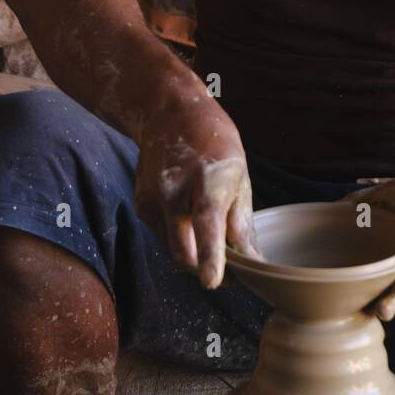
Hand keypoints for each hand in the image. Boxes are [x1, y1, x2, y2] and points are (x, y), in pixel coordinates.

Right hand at [134, 96, 260, 290]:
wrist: (168, 113)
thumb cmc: (213, 143)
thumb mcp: (239, 175)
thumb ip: (242, 222)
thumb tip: (253, 262)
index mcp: (207, 179)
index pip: (207, 222)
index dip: (210, 255)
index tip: (212, 281)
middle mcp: (174, 191)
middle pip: (186, 252)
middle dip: (207, 269)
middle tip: (233, 271)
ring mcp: (153, 200)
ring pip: (174, 251)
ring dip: (195, 255)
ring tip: (212, 231)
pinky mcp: (141, 207)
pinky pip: (165, 239)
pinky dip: (181, 239)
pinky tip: (190, 216)